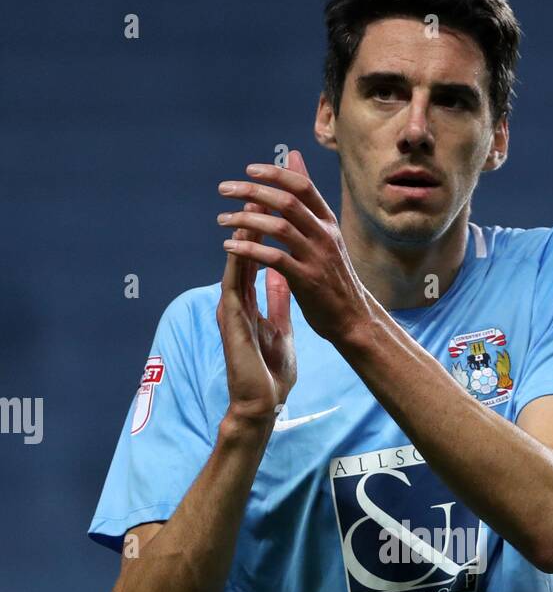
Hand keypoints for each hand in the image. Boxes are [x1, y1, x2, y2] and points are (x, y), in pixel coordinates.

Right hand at [216, 179, 297, 427]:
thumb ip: (278, 301)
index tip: (275, 202)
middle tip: (259, 187)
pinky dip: (238, 256)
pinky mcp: (231, 318)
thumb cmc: (269, 373)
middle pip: (243, 250)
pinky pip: (233, 280)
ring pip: (236, 258)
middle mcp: (237, 299)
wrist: (262, 403)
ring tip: (252, 200)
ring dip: (243, 230)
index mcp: (249, 301)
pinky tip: (244, 236)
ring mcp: (231, 307)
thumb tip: (283, 277)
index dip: (264, 228)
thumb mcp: (280, 328)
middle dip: (252, 219)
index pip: (256, 256)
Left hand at [217, 150, 370, 346]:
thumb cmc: (333, 275)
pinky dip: (250, 250)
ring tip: (222, 219)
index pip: (302, 186)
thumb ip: (306, 197)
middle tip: (224, 189)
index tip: (249, 170)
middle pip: (287, 202)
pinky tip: (230, 247)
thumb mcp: (325, 232)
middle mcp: (325, 235)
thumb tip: (293, 155)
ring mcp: (317, 258)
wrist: (353, 317)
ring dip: (246, 220)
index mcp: (328, 222)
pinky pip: (275, 259)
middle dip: (252, 192)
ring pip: (279, 228)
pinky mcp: (307, 281)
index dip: (275, 174)